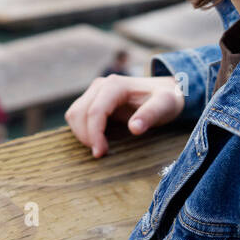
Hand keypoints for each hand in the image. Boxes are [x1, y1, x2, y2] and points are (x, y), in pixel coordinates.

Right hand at [64, 74, 184, 157]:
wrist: (165, 90)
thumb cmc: (166, 98)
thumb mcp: (165, 105)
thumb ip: (150, 114)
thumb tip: (134, 128)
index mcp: (115, 85)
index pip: (95, 111)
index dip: (94, 134)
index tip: (101, 153)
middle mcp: (100, 85)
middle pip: (79, 113)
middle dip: (86, 137)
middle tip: (102, 154)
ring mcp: (94, 92)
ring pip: (74, 114)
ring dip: (82, 134)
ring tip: (100, 147)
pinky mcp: (92, 100)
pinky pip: (77, 116)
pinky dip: (82, 130)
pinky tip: (98, 139)